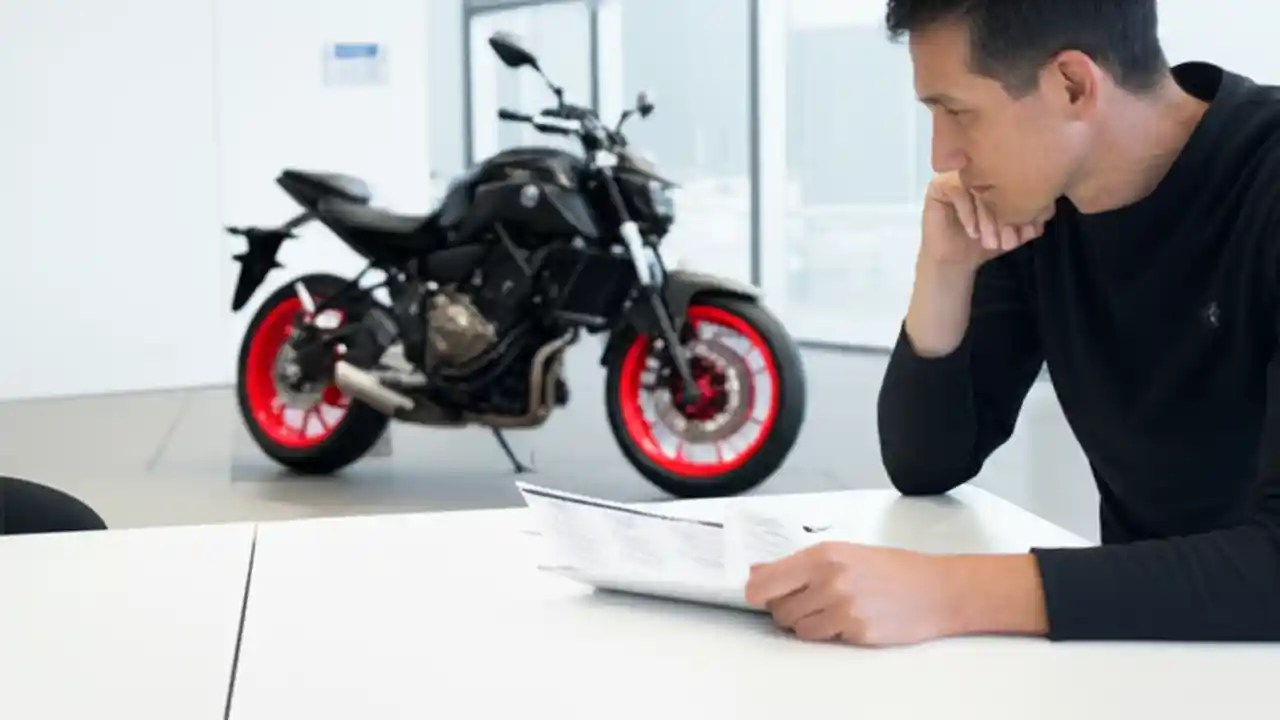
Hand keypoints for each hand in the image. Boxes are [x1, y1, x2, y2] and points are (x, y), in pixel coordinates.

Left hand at [744, 542, 955, 646]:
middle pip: (778, 608)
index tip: (758, 595)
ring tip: (831, 609)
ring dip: (806, 622)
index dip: (757, 592)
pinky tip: (849, 619)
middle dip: (786, 607)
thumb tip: (758, 572)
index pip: (765, 582)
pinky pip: (822, 639)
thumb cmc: (891, 568)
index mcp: (822, 555)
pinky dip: (829, 633)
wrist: (935, 589)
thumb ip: (799, 564)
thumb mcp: (843, 553)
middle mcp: (829, 580)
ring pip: (797, 627)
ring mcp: (843, 608)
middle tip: (806, 600)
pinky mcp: (856, 632)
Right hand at [921, 173, 1054, 271]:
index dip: (1026, 207)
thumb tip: (1046, 210)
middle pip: (998, 185)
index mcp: (1001, 177)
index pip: (1018, 182)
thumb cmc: (985, 243)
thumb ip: (1032, 220)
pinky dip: (968, 214)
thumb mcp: (1015, 232)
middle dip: (1005, 217)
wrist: (955, 260)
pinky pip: (957, 191)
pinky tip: (973, 233)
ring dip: (987, 218)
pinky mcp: (939, 185)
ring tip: (991, 241)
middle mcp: (980, 171)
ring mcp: (959, 176)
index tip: (1027, 233)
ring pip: (978, 189)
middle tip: (1009, 241)